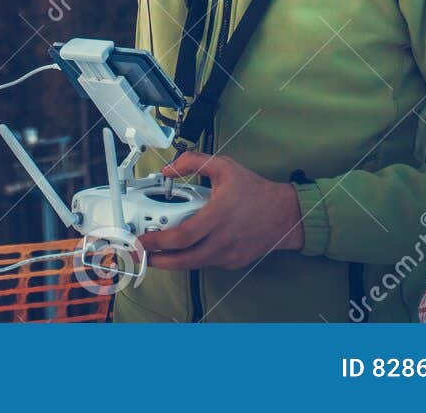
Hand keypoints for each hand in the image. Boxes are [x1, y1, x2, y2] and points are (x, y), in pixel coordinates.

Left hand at [136, 151, 304, 271]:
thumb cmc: (255, 191)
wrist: (285, 216)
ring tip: (155, 254)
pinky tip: (183, 249)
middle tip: (140, 254)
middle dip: (157, 260)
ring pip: (193, 264)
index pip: (183, 236)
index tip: (142, 240)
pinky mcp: (232, 262)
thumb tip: (168, 169)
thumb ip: (194, 162)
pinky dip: (192, 257)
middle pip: (183, 259)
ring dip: (171, 261)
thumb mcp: (224, 166)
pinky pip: (206, 262)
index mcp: (218, 216)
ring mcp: (228, 254)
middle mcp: (222, 239)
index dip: (159, 242)